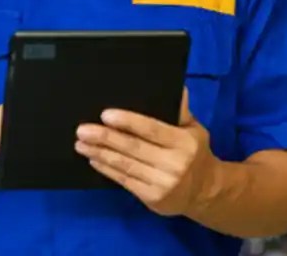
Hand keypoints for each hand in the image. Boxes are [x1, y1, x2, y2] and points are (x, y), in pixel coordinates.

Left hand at [75, 89, 218, 216]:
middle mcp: (174, 164)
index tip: (105, 115)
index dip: (128, 122)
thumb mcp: (195, 130)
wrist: (205, 192)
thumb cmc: (195, 154)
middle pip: (133, 148)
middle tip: (82, 129)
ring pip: (125, 165)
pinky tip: (94, 159)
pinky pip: (125, 181)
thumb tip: (176, 88)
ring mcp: (162, 183)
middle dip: (105, 138)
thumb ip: (182, 111)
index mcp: (184, 143)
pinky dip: (107, 169)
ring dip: (100, 153)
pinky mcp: (152, 198)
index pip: (152, 130)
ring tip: (80, 144)